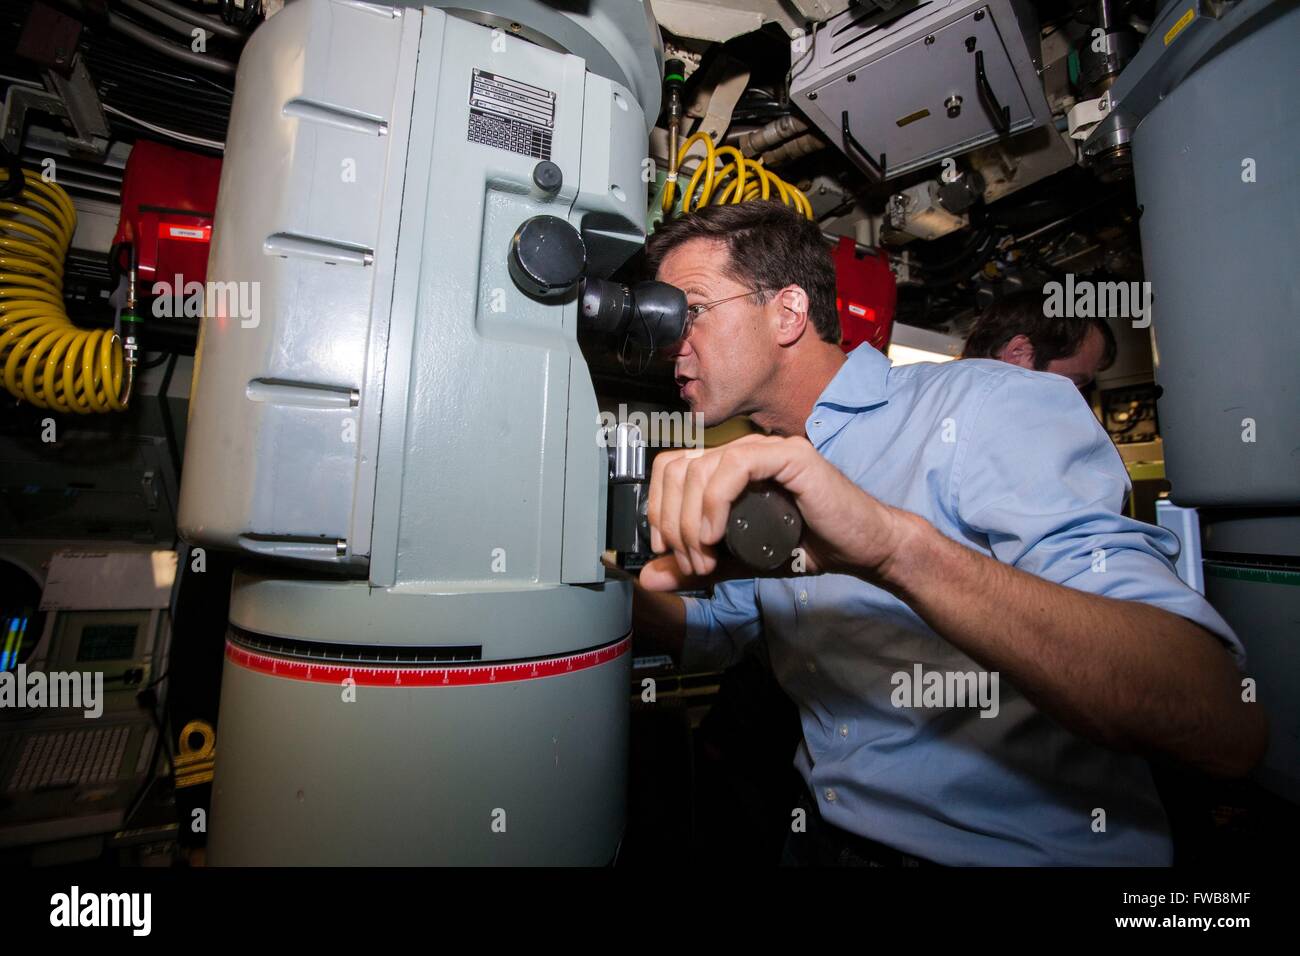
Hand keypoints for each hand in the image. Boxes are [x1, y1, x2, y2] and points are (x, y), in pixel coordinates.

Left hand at [641, 434, 913, 590]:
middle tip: (691, 562)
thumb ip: (697, 568)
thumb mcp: (739, 562)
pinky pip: (734, 466)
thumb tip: (648, 578)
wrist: (861, 549)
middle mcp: (743, 451)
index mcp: (729, 467)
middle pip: (679, 469)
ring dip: (692, 521)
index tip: (665, 549)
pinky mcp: (788, 456)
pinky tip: (717, 534)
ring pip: (701, 469)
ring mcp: (766, 449)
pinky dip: (715, 502)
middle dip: (672, 522)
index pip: (672, 469)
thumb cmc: (808, 548)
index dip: (658, 507)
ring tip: (707, 558)